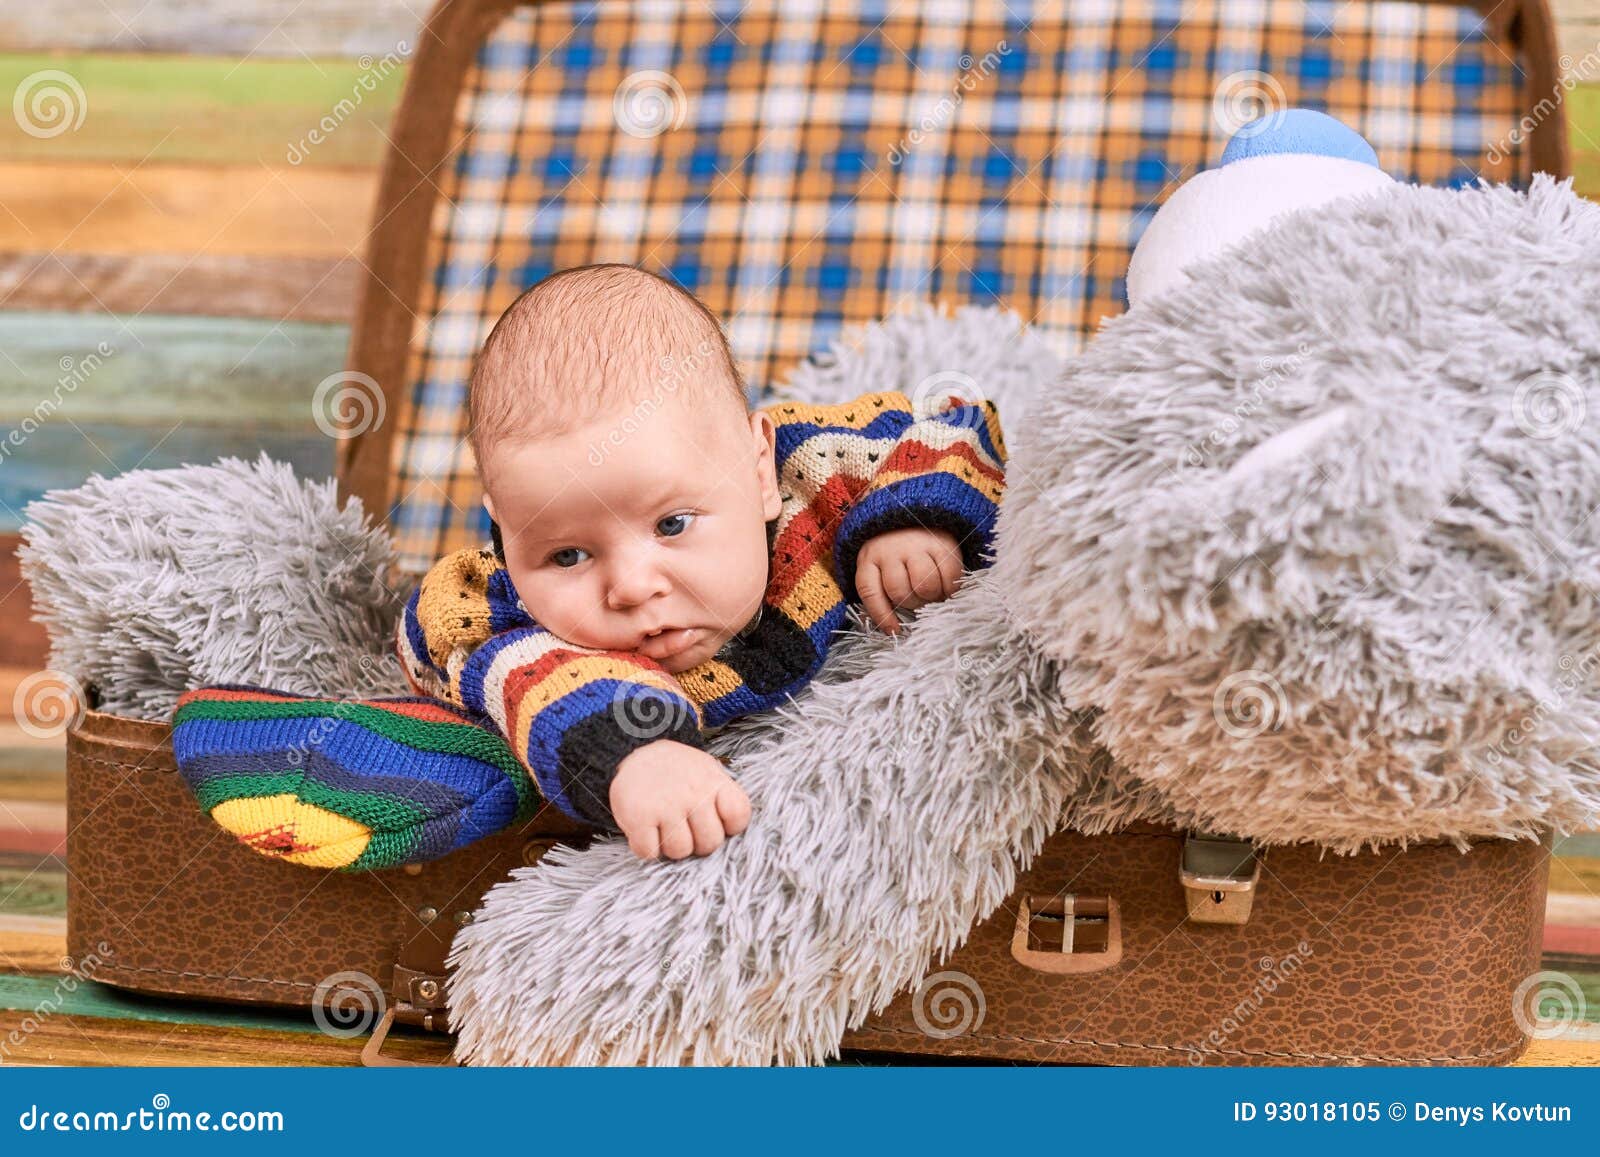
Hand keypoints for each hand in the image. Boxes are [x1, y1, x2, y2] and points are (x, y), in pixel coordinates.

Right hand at [610, 740, 750, 860]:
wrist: (629, 751)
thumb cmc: (674, 771)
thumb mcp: (705, 770)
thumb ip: (721, 797)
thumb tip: (731, 832)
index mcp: (713, 780)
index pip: (738, 815)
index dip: (729, 827)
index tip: (715, 822)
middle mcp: (693, 792)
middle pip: (710, 843)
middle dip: (698, 843)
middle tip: (685, 829)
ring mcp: (666, 805)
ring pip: (680, 851)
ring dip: (670, 846)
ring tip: (664, 827)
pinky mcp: (638, 817)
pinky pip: (649, 852)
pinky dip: (646, 847)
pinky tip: (646, 830)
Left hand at [854, 526, 965, 634]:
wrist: (915, 515)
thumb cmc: (895, 554)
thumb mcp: (878, 568)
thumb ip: (880, 595)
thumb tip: (889, 629)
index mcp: (869, 559)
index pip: (870, 592)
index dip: (882, 616)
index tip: (895, 631)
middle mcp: (890, 550)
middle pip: (900, 592)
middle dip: (912, 604)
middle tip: (920, 602)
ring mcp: (916, 545)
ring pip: (925, 585)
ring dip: (931, 597)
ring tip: (934, 594)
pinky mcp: (941, 543)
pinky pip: (950, 575)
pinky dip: (951, 588)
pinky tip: (948, 589)